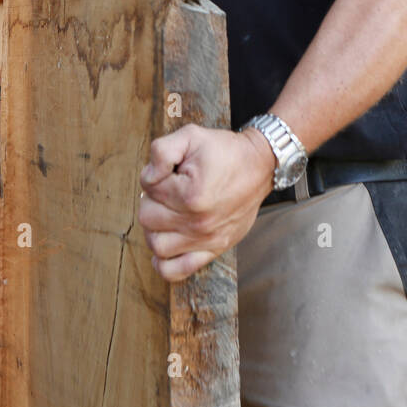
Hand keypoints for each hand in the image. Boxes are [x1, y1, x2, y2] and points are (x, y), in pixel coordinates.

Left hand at [137, 124, 275, 282]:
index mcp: (191, 195)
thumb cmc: (224, 151)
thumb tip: (148, 177)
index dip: (154, 174)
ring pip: (157, 245)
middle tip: (168, 190)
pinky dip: (164, 264)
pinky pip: (177, 270)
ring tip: (166, 213)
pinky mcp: (214, 249)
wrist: (259, 165)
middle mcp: (198, 222)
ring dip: (155, 229)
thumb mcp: (191, 136)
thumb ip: (161, 151)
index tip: (170, 170)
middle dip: (152, 200)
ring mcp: (206, 239)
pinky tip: (166, 244)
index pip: (148, 188)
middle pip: (147, 218)